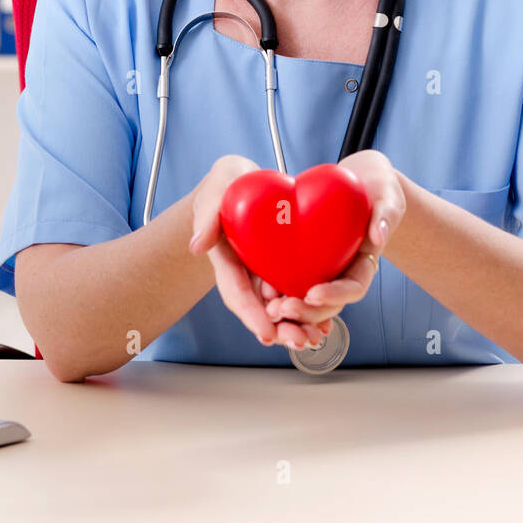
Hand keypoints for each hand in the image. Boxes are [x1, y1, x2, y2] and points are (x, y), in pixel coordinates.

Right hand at [187, 155, 327, 351]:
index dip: (251, 314)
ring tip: (317, 338)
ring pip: (278, 305)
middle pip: (259, 307)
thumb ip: (207, 214)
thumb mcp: (216, 188)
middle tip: (301, 340)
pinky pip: (293, 291)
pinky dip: (308, 309)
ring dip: (296, 325)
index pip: (237, 292)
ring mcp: (262, 271)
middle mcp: (244, 271)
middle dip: (279, 328)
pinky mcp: (281, 266)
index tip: (266, 332)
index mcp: (226, 259)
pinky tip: (325, 323)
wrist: (244, 181)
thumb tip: (198, 245)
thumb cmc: (227, 182)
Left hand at [263, 150, 405, 329]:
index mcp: (365, 263)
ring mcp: (325, 268)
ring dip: (290, 308)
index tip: (313, 293)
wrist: (363, 180)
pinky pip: (294, 278)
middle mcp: (344, 272)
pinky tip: (261, 292)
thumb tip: (378, 235)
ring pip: (308, 299)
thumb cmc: (379, 188)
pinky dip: (280, 289)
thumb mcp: (388, 196)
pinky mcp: (308, 258)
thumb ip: (385, 213)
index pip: (353, 288)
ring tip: (268, 308)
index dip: (334, 295)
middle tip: (281, 308)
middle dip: (305, 311)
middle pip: (327, 304)